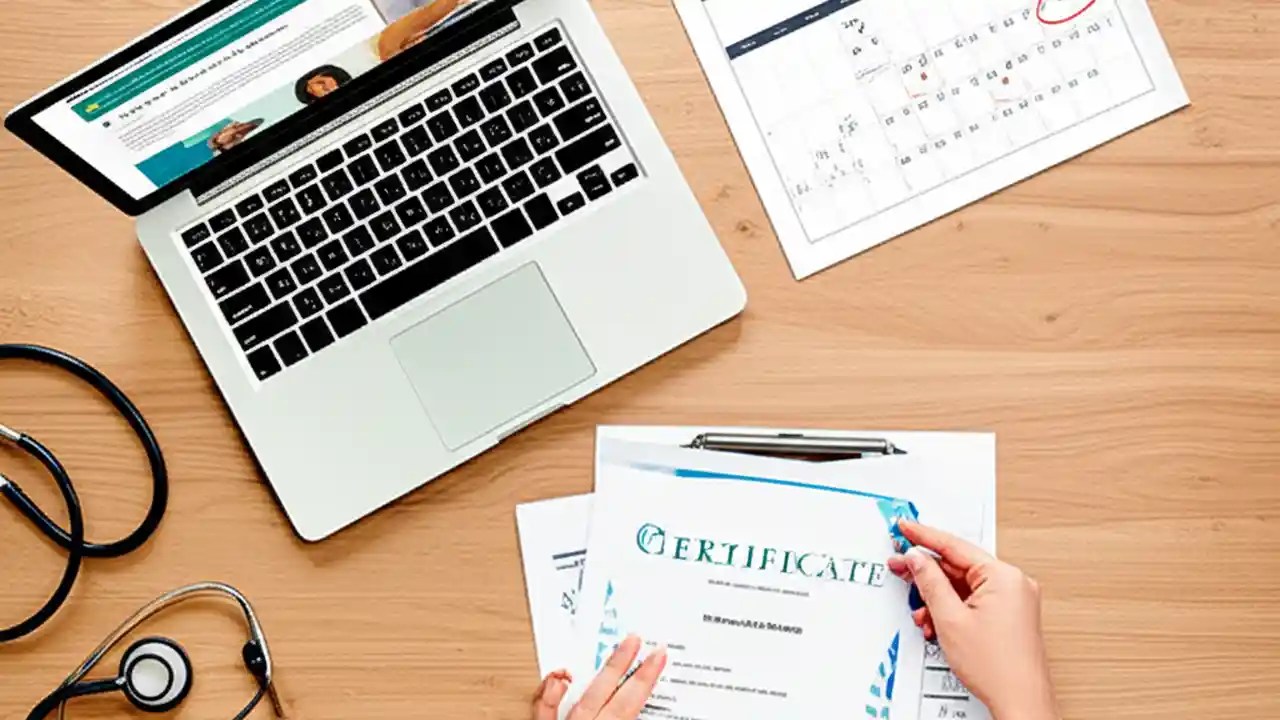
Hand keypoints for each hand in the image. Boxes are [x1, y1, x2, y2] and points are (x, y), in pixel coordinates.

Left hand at [531, 635, 666, 719]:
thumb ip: (632, 719)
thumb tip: (647, 711)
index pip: (628, 704)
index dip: (645, 678)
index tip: (658, 656)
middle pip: (605, 692)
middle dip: (622, 664)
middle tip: (635, 639)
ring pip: (581, 697)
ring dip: (594, 674)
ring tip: (608, 651)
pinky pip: (544, 712)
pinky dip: (551, 694)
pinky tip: (559, 675)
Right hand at [888, 520, 1057, 719]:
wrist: (1020, 702)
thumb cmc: (997, 667)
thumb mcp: (950, 619)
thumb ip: (930, 582)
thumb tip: (918, 559)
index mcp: (1004, 576)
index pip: (955, 546)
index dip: (924, 537)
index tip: (905, 528)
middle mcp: (1013, 584)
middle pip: (959, 567)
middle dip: (927, 573)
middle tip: (901, 566)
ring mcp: (1013, 600)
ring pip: (964, 587)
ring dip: (938, 597)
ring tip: (921, 609)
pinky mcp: (1009, 616)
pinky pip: (974, 601)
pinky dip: (952, 609)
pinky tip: (937, 621)